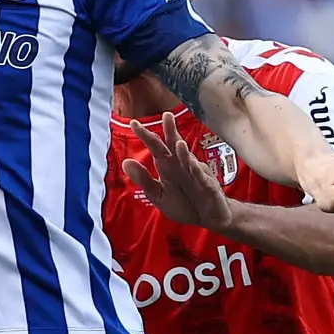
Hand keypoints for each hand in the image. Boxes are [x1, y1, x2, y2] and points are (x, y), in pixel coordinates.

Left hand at [123, 115, 236, 231]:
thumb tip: (125, 162)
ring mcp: (196, 174)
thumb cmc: (184, 203)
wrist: (209, 218)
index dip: (146, 136)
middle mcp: (182, 165)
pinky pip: (202, 178)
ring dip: (184, 153)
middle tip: (167, 115)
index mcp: (168, 166)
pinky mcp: (208, 187)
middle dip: (171, 132)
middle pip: (175, 146)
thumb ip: (144, 179)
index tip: (134, 123)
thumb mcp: (158, 194)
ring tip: (178, 143)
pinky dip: (198, 172)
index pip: (156, 148)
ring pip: (189, 161)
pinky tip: (193, 166)